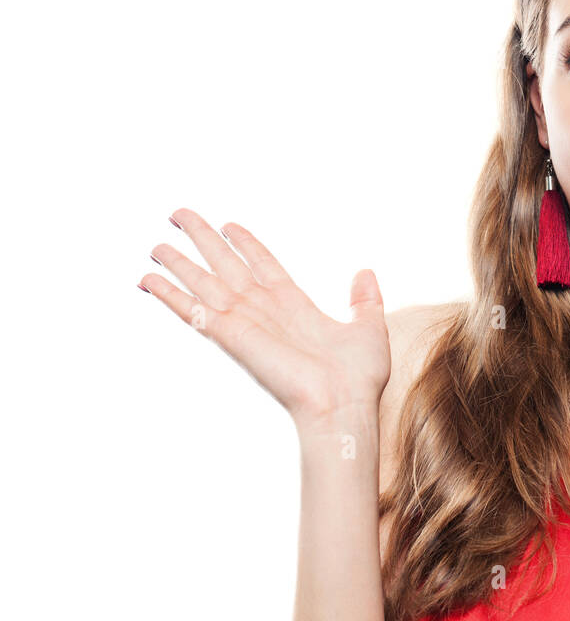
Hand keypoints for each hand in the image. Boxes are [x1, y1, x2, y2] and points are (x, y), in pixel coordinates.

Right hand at [138, 208, 391, 428]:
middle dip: (204, 240)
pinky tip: (149, 280)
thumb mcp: (369, 328)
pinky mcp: (232, 337)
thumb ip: (365, 300)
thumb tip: (366, 273)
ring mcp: (245, 323)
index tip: (229, 224)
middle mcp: (264, 311)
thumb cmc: (358, 378)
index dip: (246, 244)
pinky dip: (170, 295)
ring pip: (205, 284)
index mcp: (295, 305)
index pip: (263, 265)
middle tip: (179, 215)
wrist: (344, 404)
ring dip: (180, 264)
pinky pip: (194, 311)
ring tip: (156, 244)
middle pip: (227, 266)